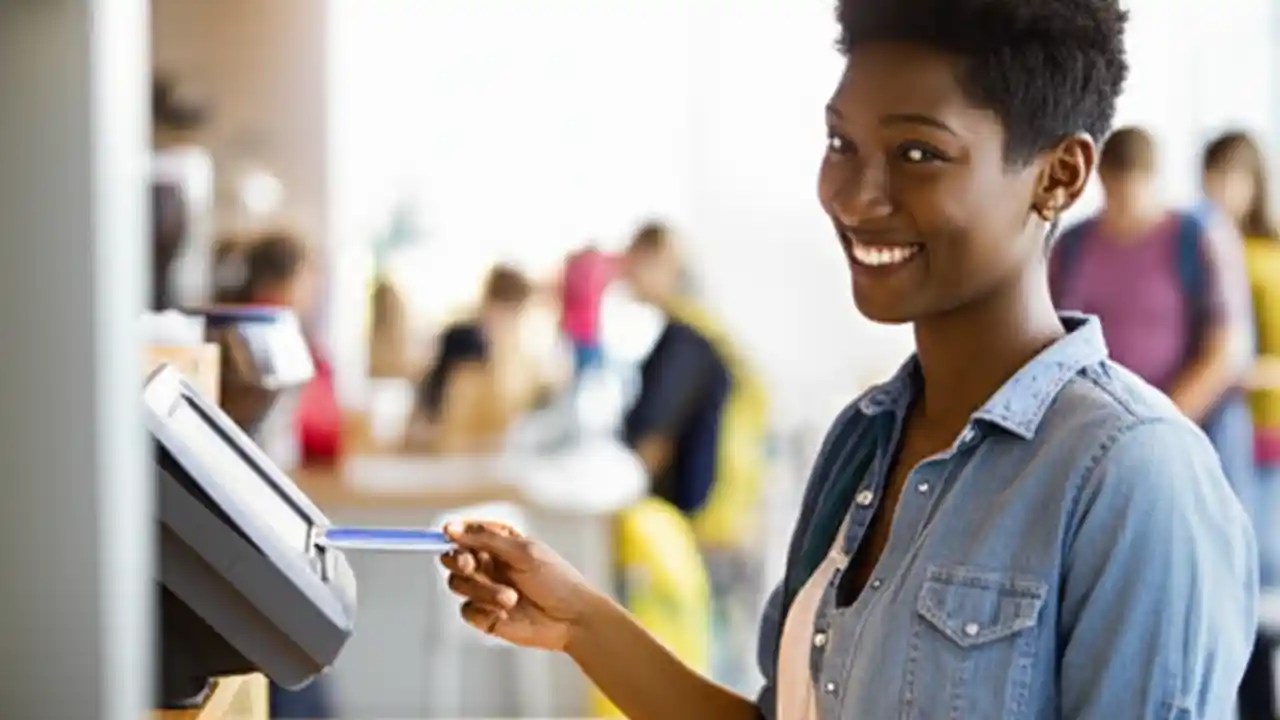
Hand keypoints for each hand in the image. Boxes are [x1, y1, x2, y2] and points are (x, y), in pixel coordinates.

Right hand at [441, 521, 604, 651]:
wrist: (572, 619)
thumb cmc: (556, 580)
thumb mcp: (524, 552)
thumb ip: (486, 539)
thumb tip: (452, 528)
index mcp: (501, 544)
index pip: (468, 533)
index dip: (456, 532)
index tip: (449, 532)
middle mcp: (490, 566)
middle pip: (454, 558)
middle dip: (459, 560)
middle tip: (472, 565)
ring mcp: (486, 591)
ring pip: (459, 584)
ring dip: (482, 590)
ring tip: (510, 598)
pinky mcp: (486, 616)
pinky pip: (467, 611)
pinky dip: (483, 611)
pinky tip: (505, 613)